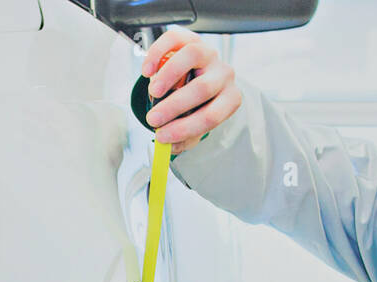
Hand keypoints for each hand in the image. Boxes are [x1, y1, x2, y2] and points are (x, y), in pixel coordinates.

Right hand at [141, 25, 241, 153]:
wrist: (193, 80)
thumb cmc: (195, 106)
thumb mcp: (192, 125)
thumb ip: (182, 139)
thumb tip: (168, 147)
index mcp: (229, 99)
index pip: (211, 116)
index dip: (185, 128)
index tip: (162, 137)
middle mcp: (224, 74)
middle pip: (202, 89)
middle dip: (173, 107)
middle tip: (152, 119)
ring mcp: (209, 54)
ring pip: (192, 56)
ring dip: (169, 76)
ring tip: (153, 92)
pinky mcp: (191, 39)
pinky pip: (175, 40)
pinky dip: (157, 54)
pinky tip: (147, 71)